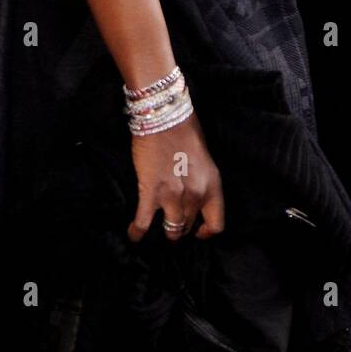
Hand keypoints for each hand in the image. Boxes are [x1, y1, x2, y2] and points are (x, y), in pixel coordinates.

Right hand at [127, 110, 224, 242]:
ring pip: (171, 229)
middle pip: (190, 225)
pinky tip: (134, 235)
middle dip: (183, 228)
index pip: (216, 224)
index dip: (206, 232)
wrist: (165, 116)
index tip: (199, 232)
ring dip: (166, 232)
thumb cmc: (186, 130)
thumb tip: (194, 195)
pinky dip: (137, 232)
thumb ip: (202, 181)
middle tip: (175, 226)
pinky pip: (143, 222)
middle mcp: (195, 195)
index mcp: (212, 185)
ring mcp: (172, 196)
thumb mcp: (205, 159)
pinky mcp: (150, 192)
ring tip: (159, 231)